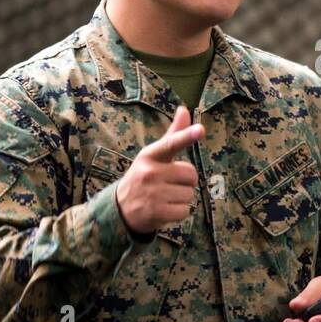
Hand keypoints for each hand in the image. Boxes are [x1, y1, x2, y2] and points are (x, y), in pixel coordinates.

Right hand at [114, 105, 203, 234]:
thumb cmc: (144, 176)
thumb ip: (173, 135)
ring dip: (182, 198)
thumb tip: (184, 109)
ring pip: (189, 194)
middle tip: (168, 184)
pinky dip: (179, 212)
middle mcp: (150, 172)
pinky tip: (165, 209)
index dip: (186, 136)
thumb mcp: (154, 155)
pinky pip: (185, 211)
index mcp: (150, 155)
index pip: (171, 144)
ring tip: (164, 197)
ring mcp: (152, 193)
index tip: (200, 129)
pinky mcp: (156, 212)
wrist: (120, 208)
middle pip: (191, 174)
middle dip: (185, 182)